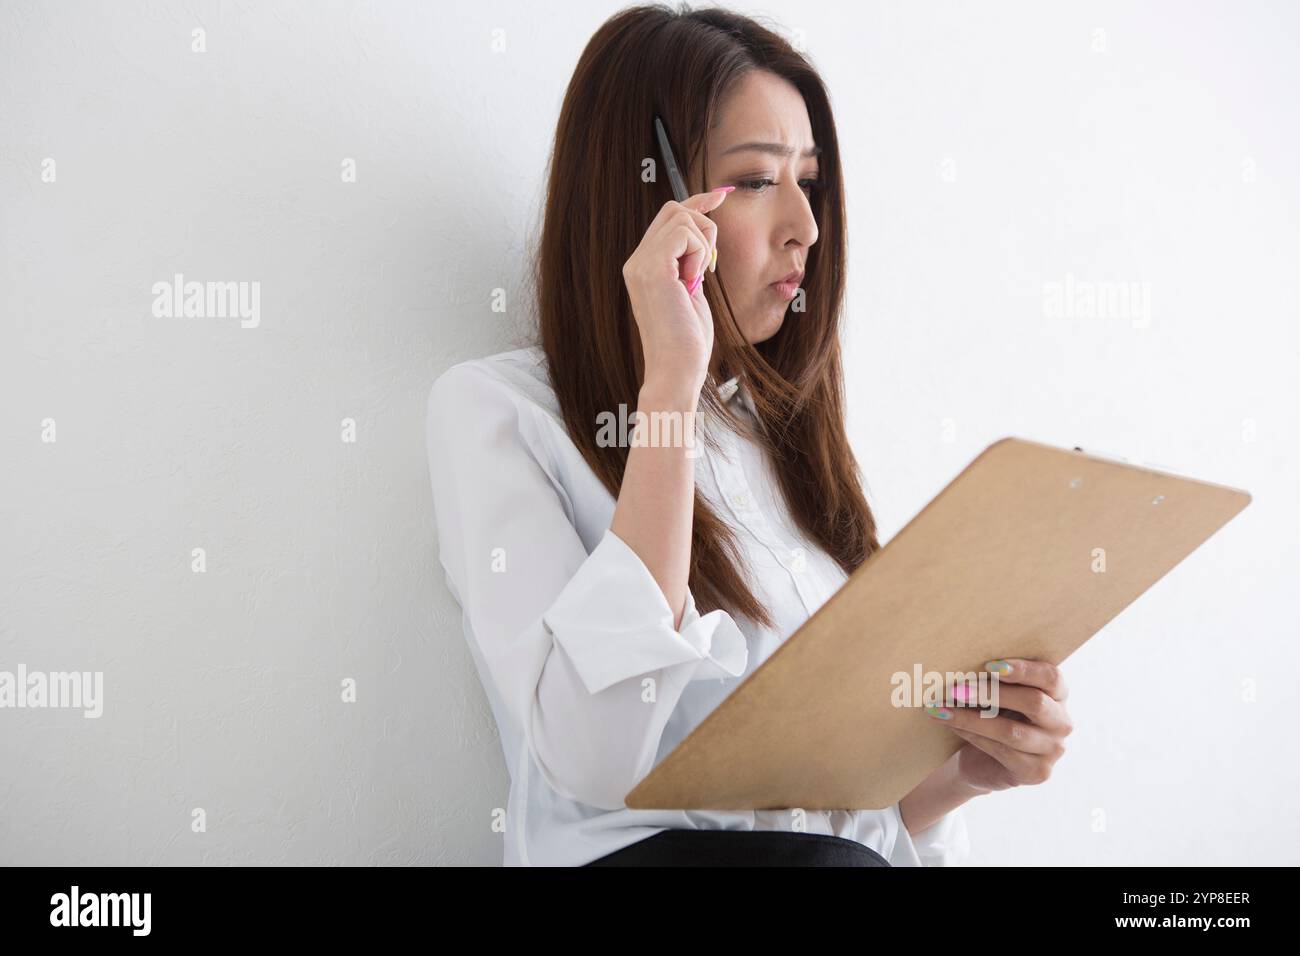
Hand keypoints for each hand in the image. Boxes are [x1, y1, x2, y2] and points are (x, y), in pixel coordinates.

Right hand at [621, 187, 731, 396]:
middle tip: (710, 266)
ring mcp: (640, 264)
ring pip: (682, 218)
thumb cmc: (688, 341)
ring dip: (703, 245)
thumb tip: (704, 232)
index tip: (721, 195)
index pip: (668, 218)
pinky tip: (694, 280)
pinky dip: (700, 252)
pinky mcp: (652, 269)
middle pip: (674, 209)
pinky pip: (685, 234)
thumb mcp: (692, 291)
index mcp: (643, 266)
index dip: (697, 202)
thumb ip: (691, 262)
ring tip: (698, 280)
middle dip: (703, 226)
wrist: (676, 370)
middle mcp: (636, 262)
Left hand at [928, 659, 1072, 793]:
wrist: (983, 760)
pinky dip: (972, 735)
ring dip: (971, 718)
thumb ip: (993, 679)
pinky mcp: (1037, 772)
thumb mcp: (997, 695)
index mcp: (1058, 694)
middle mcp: (1061, 722)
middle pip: (1034, 702)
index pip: (1050, 677)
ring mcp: (1053, 750)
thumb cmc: (992, 714)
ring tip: (941, 708)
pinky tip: (950, 724)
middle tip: (956, 688)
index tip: (990, 665)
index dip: (1023, 670)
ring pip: (1011, 731)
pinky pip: (1001, 751)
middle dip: (991, 693)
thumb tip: (960, 662)